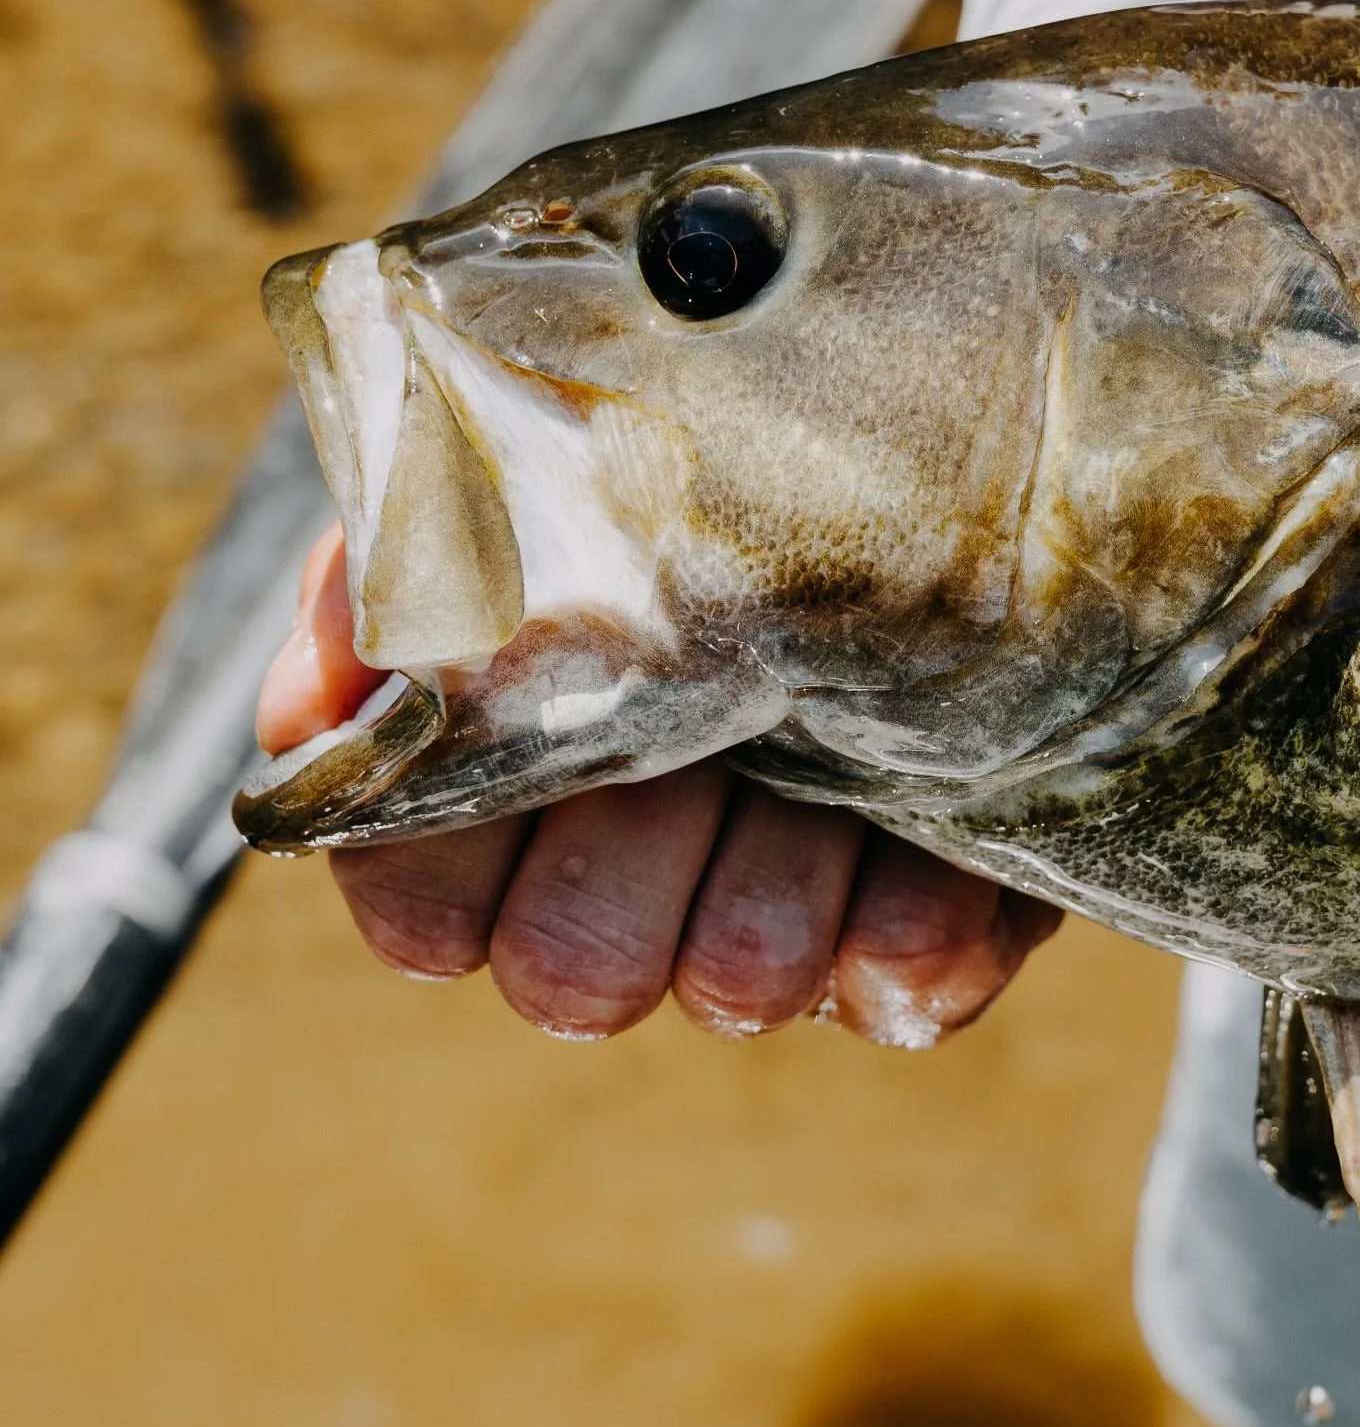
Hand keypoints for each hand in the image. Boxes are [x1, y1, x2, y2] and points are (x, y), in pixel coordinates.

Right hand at [256, 527, 1059, 1044]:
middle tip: (702, 735)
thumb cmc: (741, 448)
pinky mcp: (926, 934)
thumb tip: (306, 714)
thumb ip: (416, 546)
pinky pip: (904, 994)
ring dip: (782, 864)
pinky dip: (918, 912)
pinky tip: (931, 821)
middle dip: (631, 861)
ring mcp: (782, 912)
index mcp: (525, 766)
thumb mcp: (564, 458)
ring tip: (841, 737)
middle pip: (566, 974)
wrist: (986, 432)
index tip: (509, 764)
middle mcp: (641, 865)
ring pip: (732, 985)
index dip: (441, 868)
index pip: (416, 903)